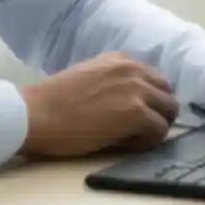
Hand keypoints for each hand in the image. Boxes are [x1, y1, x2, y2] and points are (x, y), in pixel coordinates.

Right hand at [18, 52, 178, 157]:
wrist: (36, 114)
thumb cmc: (53, 101)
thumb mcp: (89, 77)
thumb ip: (113, 82)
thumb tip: (132, 104)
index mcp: (120, 59)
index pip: (153, 80)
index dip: (147, 101)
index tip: (131, 116)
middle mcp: (133, 69)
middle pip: (167, 94)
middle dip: (157, 113)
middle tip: (137, 130)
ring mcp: (136, 89)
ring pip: (169, 112)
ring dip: (154, 127)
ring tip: (130, 138)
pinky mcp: (136, 113)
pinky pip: (159, 131)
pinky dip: (146, 142)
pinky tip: (124, 144)